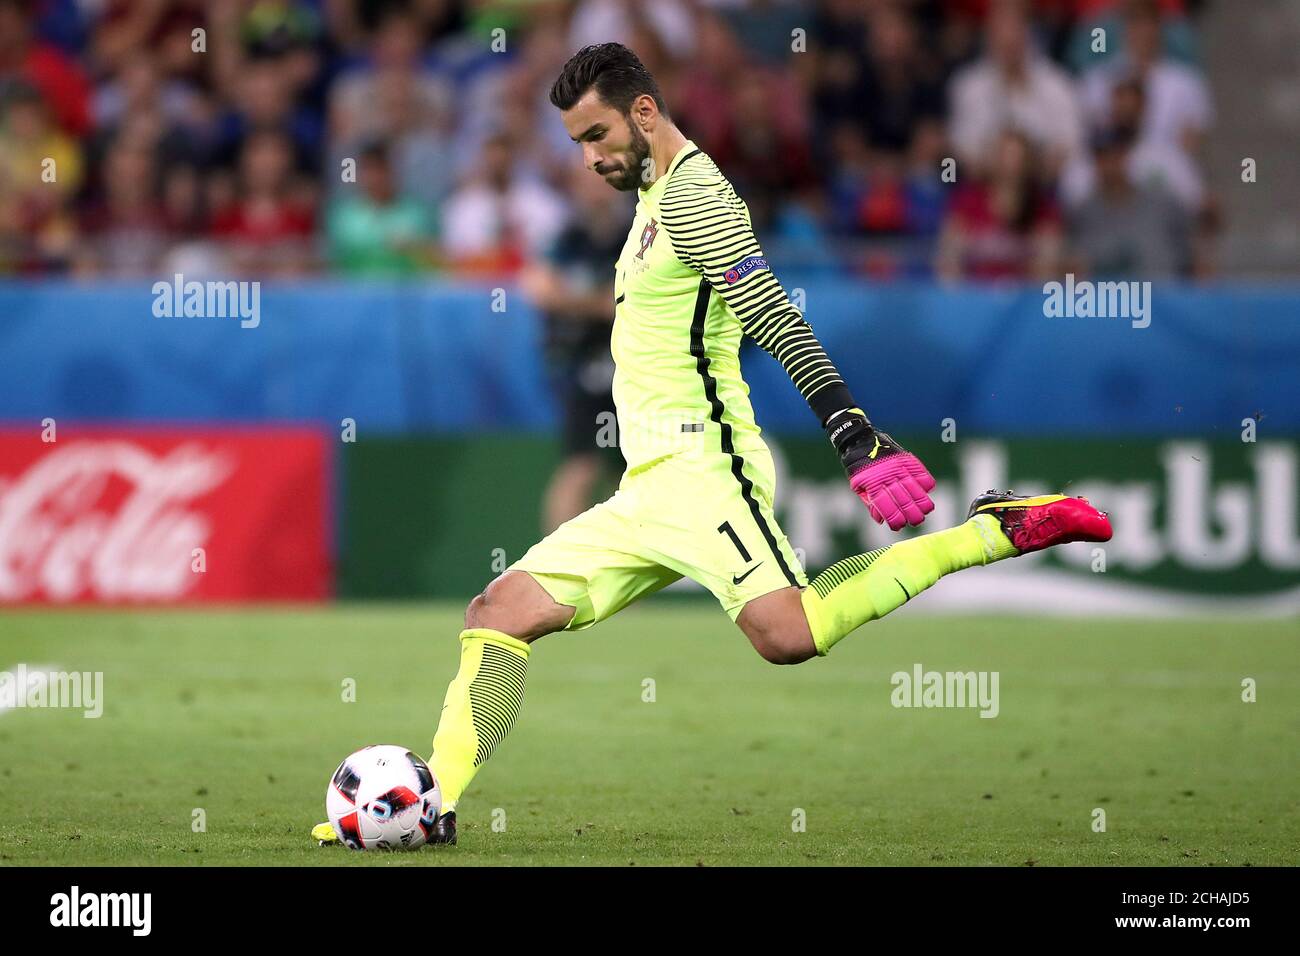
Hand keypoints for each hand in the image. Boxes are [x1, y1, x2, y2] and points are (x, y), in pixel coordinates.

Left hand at [825, 410, 935, 529]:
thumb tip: (881, 520)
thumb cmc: (858, 467)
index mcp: (873, 486)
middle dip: (912, 516)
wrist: (860, 440)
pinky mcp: (908, 460)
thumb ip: (870, 502)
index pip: (888, 509)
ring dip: (924, 503)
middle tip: (916, 521)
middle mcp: (888, 477)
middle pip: (905, 502)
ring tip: (926, 511)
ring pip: (917, 489)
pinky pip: (922, 474)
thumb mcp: (857, 485)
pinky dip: (927, 484)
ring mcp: (900, 468)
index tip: (899, 526)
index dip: (895, 521)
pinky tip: (927, 491)